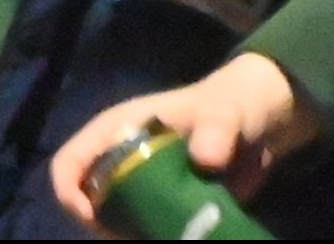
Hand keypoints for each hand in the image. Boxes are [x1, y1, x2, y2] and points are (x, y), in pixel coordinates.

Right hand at [43, 52, 315, 226]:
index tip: (99, 219)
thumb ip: (218, 128)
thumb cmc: (234, 103)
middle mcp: (118, 161)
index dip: (72, 194)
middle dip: (107, 227)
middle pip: (88, 205)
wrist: (265, 120)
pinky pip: (143, 232)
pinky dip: (152, 239)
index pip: (68, 164)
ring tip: (165, 236)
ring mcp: (138, 186)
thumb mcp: (227, 110)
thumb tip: (206, 158)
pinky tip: (179, 238)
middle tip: (141, 237)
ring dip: (132, 236)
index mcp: (116, 130)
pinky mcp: (160, 207)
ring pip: (114, 224)